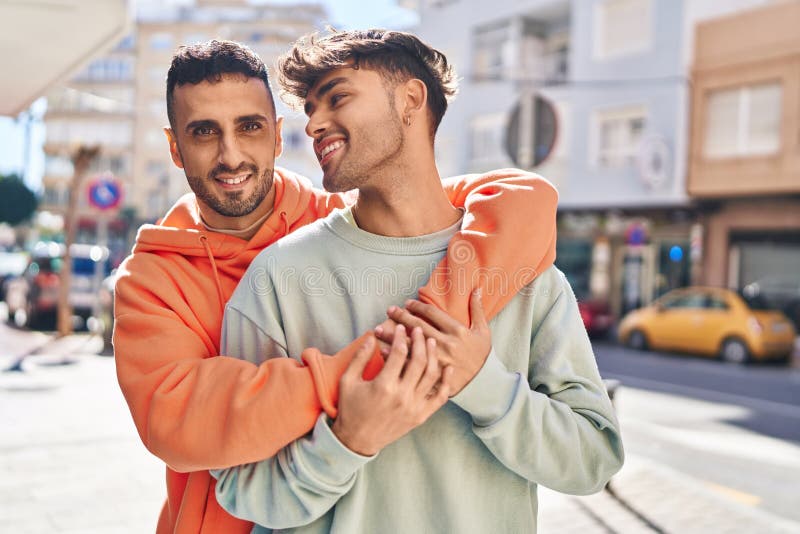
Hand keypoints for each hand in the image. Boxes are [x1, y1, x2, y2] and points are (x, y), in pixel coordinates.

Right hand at [331, 325, 452, 455]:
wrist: (357, 440)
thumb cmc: (350, 409)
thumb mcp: (347, 381)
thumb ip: (359, 357)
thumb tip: (372, 337)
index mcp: (383, 385)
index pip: (398, 353)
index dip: (401, 336)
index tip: (401, 327)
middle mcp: (402, 396)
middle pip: (419, 360)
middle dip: (420, 341)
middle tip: (418, 330)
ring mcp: (414, 407)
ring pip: (431, 375)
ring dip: (433, 355)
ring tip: (431, 342)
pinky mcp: (420, 416)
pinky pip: (440, 397)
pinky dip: (447, 381)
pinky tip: (448, 367)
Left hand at [375, 289, 489, 394]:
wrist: (484, 382)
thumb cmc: (482, 355)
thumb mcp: (483, 331)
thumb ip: (477, 309)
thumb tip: (476, 288)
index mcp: (457, 331)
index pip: (432, 314)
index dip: (417, 307)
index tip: (406, 303)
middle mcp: (446, 344)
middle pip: (418, 327)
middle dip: (401, 317)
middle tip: (389, 311)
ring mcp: (438, 360)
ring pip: (410, 346)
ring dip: (392, 337)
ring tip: (377, 330)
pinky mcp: (432, 375)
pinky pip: (410, 365)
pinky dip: (396, 358)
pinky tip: (383, 352)